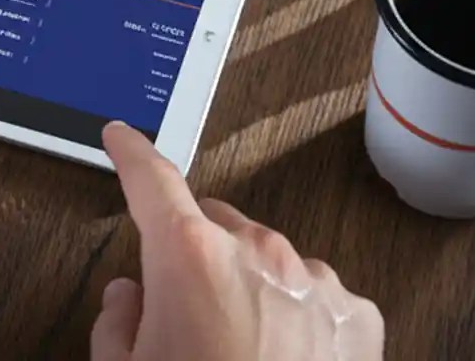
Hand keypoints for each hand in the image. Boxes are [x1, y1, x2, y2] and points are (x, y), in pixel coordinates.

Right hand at [92, 122, 384, 360]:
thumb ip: (117, 322)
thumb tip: (131, 296)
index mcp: (188, 257)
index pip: (151, 180)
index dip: (131, 153)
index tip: (123, 137)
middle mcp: (255, 252)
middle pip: (212, 222)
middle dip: (193, 251)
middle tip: (183, 312)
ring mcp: (312, 281)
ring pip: (266, 258)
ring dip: (248, 285)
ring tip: (238, 351)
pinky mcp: (357, 316)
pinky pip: (316, 294)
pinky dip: (298, 314)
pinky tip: (285, 360)